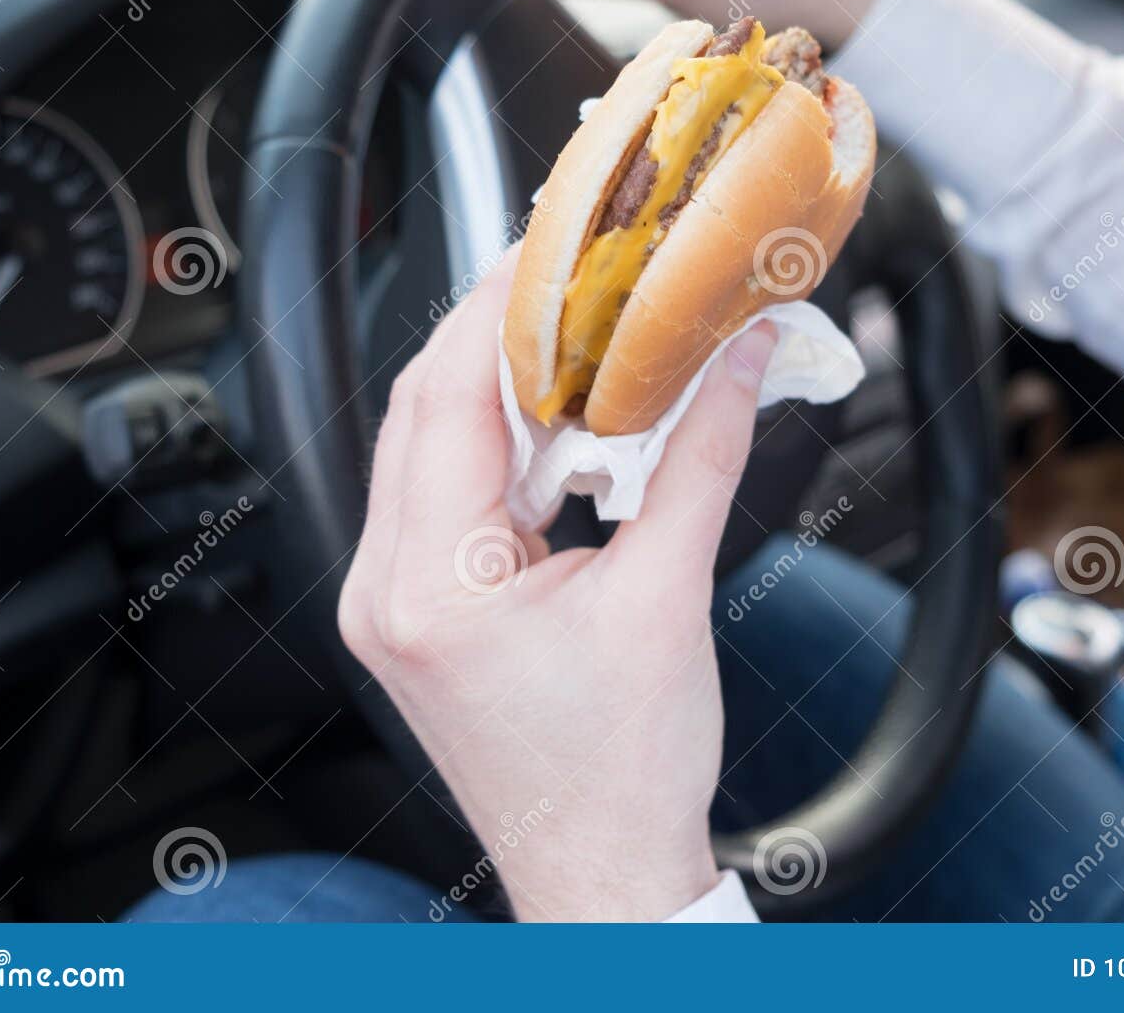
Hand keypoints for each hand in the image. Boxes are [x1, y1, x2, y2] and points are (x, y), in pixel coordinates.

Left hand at [336, 246, 775, 921]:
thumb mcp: (669, 597)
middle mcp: (387, 590)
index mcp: (431, 585)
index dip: (500, 309)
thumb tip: (736, 360)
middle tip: (574, 284)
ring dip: (501, 393)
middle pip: (425, 410)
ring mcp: (392, 604)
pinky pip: (443, 495)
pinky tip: (560, 433)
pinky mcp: (419, 612)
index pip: (446, 397)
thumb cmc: (622, 776)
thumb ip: (702, 458)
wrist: (602, 871)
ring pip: (430, 447)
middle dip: (498, 338)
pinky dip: (499, 450)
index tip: (553, 253)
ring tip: (579, 350)